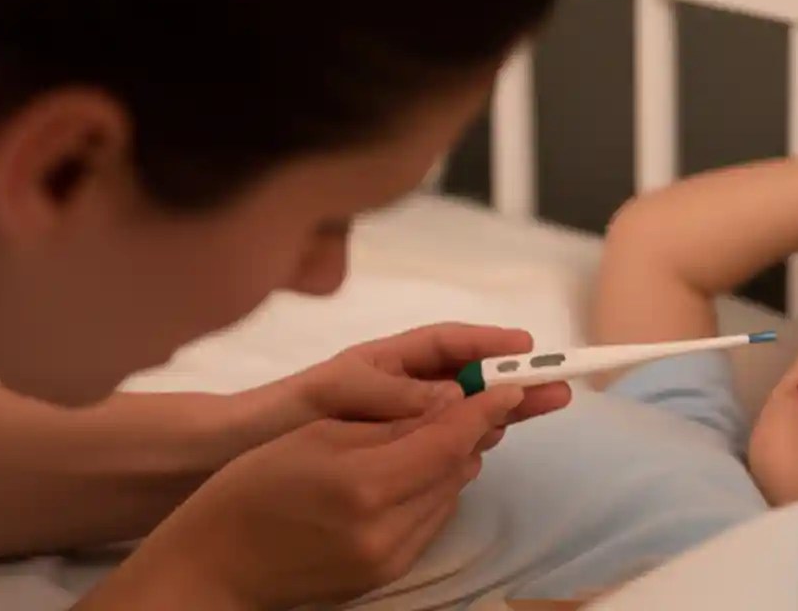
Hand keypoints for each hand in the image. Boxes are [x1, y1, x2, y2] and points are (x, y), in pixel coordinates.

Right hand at [84, 385, 532, 610]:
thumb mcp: (318, 435)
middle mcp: (388, 529)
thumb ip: (391, 423)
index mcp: (367, 484)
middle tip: (492, 394)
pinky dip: (436, 488)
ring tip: (455, 425)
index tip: (515, 381)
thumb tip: (451, 407)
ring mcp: (389, 558)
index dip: (487, 407)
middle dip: (477, 428)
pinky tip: (422, 467)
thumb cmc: (254, 484)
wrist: (215, 562)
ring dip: (457, 458)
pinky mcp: (386, 575)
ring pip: (450, 495)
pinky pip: (431, 520)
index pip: (449, 439)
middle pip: (458, 468)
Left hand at [235, 323, 571, 454]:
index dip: (492, 344)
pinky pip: (442, 441)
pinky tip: (488, 445)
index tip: (529, 349)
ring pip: (461, 410)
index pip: (452, 344)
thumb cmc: (286, 411)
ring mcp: (400, 419)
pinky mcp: (393, 451)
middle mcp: (402, 386)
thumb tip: (457, 397)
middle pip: (469, 377)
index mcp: (390, 359)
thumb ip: (397, 395)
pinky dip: (468, 441)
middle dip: (512, 380)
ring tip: (537, 409)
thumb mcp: (341, 392)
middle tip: (559, 386)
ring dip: (496, 410)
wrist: (238, 453)